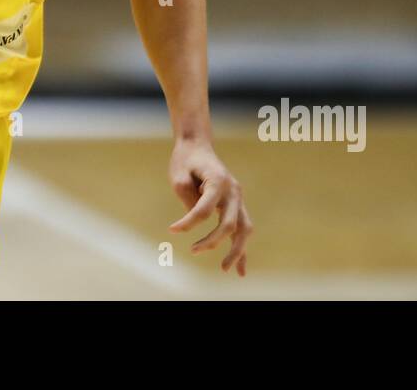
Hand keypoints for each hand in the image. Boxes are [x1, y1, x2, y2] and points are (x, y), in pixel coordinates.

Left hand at [167, 138, 252, 274]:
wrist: (197, 146)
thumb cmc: (185, 160)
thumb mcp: (178, 175)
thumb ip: (188, 198)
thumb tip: (196, 221)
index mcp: (218, 180)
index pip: (205, 209)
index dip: (188, 223)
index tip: (172, 229)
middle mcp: (233, 191)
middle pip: (229, 224)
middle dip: (212, 241)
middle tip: (193, 250)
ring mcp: (237, 198)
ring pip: (244, 229)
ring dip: (236, 251)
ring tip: (225, 269)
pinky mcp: (236, 205)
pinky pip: (243, 230)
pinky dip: (242, 250)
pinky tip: (240, 271)